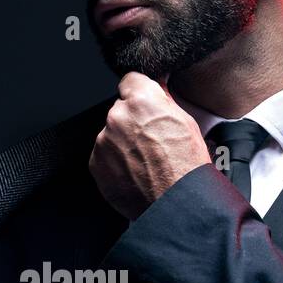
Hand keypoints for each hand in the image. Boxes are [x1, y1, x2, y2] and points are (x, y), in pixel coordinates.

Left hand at [88, 71, 211, 219]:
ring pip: (111, 134)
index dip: (140, 92)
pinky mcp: (96, 163)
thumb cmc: (185, 167)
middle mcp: (117, 118)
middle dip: (132, 121)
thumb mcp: (186, 122)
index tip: (144, 102)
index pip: (131, 80)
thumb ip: (164, 101)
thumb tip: (158, 88)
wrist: (175, 203)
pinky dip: (115, 162)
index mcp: (141, 101)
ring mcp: (104, 141)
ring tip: (145, 161)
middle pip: (120, 110)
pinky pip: (104, 155)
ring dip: (123, 143)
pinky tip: (134, 172)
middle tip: (151, 141)